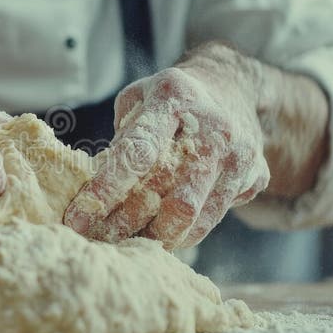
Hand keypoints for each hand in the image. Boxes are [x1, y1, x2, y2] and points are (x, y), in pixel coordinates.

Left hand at [63, 44, 270, 249]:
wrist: (235, 90)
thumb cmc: (172, 100)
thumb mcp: (139, 99)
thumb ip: (119, 137)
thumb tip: (95, 187)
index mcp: (174, 98)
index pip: (137, 152)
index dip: (105, 190)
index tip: (77, 218)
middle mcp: (212, 126)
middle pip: (163, 191)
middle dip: (124, 222)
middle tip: (97, 237)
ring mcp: (238, 153)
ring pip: (190, 214)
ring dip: (152, 235)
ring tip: (125, 241)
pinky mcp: (255, 175)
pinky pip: (211, 218)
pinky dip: (182, 234)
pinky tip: (160, 234)